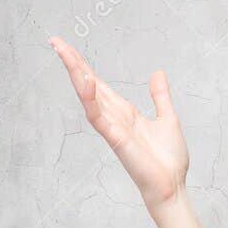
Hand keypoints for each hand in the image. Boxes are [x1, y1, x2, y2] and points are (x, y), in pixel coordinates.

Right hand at [49, 35, 187, 212]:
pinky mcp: (116, 139)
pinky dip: (91, 100)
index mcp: (125, 112)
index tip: (67, 47)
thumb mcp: (168, 119)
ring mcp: (113, 128)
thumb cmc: (169, 161)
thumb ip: (160, 96)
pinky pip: (99, 117)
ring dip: (77, 76)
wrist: (172, 187)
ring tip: (64, 53)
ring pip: (89, 97)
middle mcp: (115, 118)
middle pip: (88, 85)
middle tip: (55, 41)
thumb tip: (158, 73)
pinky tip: (86, 81)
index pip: (99, 84)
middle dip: (72, 63)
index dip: (83, 65)